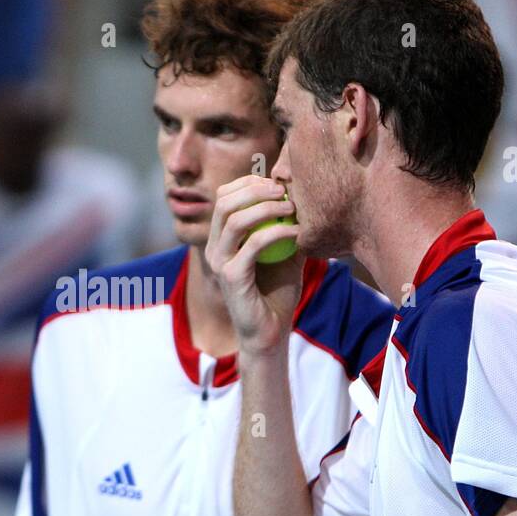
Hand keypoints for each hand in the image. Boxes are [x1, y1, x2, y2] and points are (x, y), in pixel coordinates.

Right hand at [205, 174, 302, 354]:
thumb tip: (301, 195)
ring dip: (265, 208)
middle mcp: (214, 248)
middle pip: (224, 202)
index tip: (277, 184)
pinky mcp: (232, 278)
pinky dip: (276, 233)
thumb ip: (286, 227)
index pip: (224, 197)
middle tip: (283, 190)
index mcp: (221, 239)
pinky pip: (252, 245)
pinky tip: (296, 234)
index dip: (248, 183)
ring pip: (234, 220)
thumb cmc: (276, 293)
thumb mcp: (285, 253)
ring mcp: (220, 263)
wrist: (270, 332)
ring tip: (290, 209)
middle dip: (255, 189)